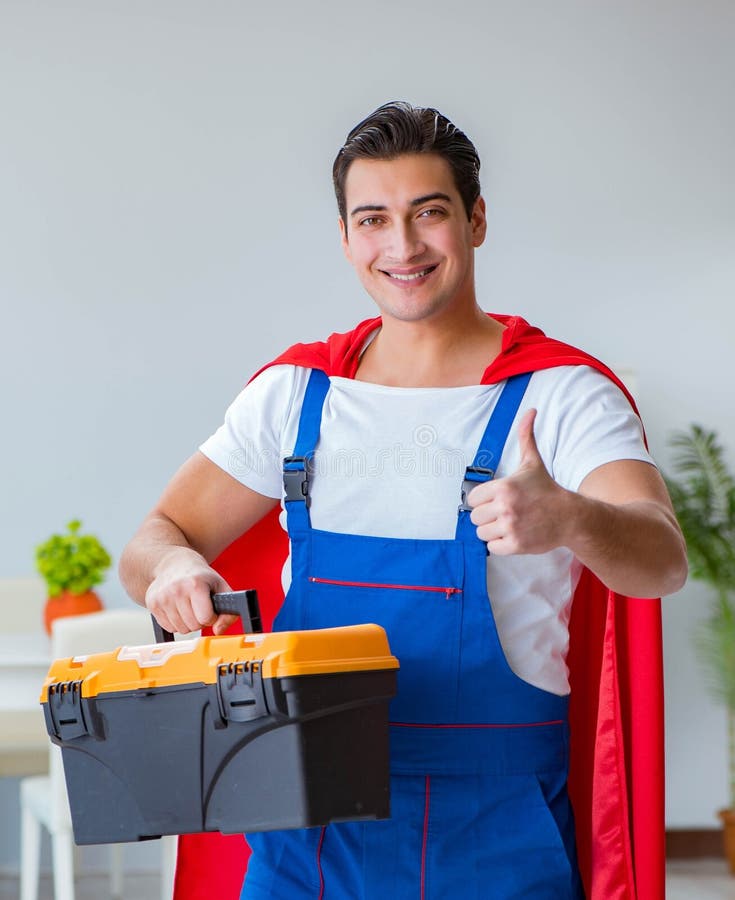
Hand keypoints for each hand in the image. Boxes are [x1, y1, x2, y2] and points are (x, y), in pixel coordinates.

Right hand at [144, 550, 236, 635]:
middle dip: (200, 620)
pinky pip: (169, 627)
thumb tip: (218, 630)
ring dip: (188, 622)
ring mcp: (162, 597)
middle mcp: (176, 590)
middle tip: (199, 606)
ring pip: (181, 630)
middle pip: (194, 626)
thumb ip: (228, 611)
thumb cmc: (200, 576)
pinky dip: (176, 622)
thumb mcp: (220, 587)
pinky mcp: (152, 604)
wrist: (174, 563)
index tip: (210, 607)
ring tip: (189, 606)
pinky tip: (178, 608)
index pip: (205, 618)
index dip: (211, 616)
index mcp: (195, 584)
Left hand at [468, 409, 571, 554]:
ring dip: (492, 532)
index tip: (497, 500)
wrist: (570, 516)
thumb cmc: (547, 490)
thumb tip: (530, 411)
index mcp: (503, 487)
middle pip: (475, 517)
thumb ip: (526, 436)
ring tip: (509, 524)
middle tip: (505, 513)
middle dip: (487, 516)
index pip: (472, 499)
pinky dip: (500, 545)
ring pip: (482, 534)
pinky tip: (514, 535)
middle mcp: (505, 507)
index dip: (482, 500)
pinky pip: (492, 548)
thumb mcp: (533, 462)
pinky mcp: (515, 545)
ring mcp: (510, 527)